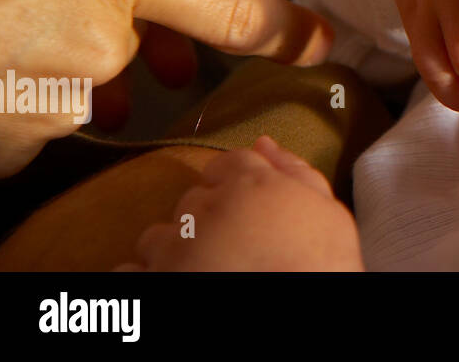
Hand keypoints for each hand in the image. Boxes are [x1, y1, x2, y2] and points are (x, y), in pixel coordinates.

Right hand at [0, 0, 331, 178]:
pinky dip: (17, 100)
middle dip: (113, 30)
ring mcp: (53, 105)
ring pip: (83, 87)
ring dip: (60, 68)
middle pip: (135, 43)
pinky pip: (37, 123)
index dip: (283, 29)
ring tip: (4, 30)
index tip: (318, 42)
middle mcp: (97, 44)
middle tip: (63, 2)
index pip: (231, 9)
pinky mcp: (9, 148)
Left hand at [120, 136, 363, 270]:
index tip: (248, 211)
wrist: (304, 315)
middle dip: (208, 220)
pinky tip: (172, 282)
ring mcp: (175, 251)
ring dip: (174, 249)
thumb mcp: (329, 213)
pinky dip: (146, 277)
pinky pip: (130, 273)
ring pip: (157, 236)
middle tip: (234, 247)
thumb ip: (295, 171)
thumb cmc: (323, 266)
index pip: (228, 163)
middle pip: (193, 200)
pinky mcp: (155, 283)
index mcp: (250, 183)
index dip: (238, 187)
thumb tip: (265, 142)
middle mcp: (205, 210)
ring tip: (202, 271)